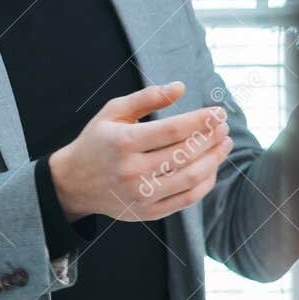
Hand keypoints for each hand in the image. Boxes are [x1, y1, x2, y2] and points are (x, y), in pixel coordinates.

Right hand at [47, 82, 232, 221]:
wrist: (74, 183)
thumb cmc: (98, 141)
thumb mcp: (114, 111)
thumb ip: (147, 97)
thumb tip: (181, 87)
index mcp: (123, 142)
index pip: (173, 130)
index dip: (201, 120)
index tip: (218, 112)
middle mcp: (132, 171)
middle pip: (185, 154)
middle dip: (211, 137)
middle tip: (224, 126)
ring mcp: (140, 195)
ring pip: (190, 178)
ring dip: (214, 160)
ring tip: (224, 144)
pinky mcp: (147, 213)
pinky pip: (186, 199)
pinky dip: (205, 183)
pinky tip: (212, 167)